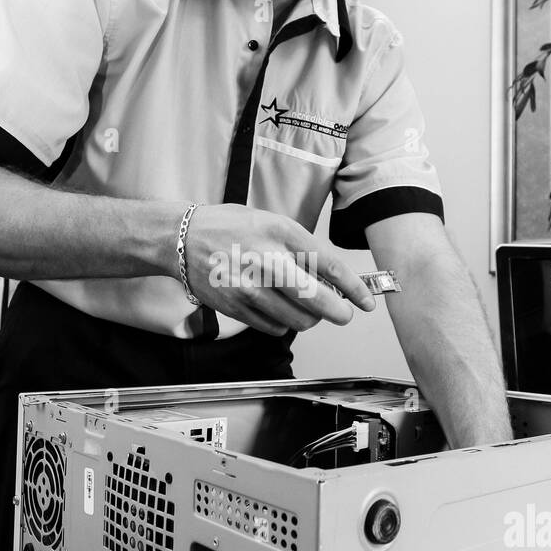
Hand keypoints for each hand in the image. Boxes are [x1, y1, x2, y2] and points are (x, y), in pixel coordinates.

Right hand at [180, 204, 375, 336]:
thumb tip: (333, 281)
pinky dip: (283, 324)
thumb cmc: (230, 228)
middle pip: (318, 301)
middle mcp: (268, 261)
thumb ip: (303, 248)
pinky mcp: (237, 308)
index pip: (331, 267)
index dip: (356, 289)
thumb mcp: (273, 223)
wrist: (183, 239)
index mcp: (282, 234)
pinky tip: (277, 308)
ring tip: (304, 307)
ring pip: (299, 321)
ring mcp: (251, 288)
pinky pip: (275, 328)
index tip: (367, 301)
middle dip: (339, 312)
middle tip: (343, 314)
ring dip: (309, 319)